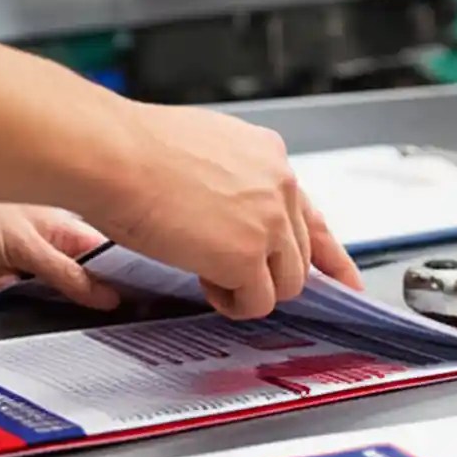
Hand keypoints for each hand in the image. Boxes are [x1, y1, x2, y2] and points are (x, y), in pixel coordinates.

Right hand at [82, 102, 362, 319]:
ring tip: (208, 274)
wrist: (110, 155)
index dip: (330, 254)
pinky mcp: (249, 257)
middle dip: (265, 272)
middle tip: (224, 273)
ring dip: (249, 290)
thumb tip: (231, 214)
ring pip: (286, 284)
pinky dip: (233, 303)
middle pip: (299, 256)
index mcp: (267, 156)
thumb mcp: (201, 153)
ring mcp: (269, 224)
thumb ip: (232, 184)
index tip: (345, 280)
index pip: (311, 214)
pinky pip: (257, 302)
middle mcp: (280, 186)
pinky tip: (206, 283)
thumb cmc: (132, 152)